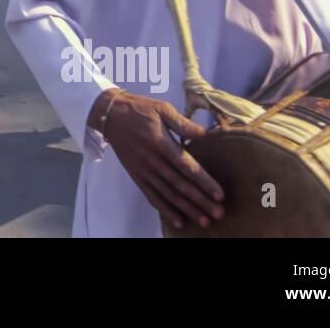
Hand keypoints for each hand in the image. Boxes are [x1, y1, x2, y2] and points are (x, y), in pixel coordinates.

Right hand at [92, 90, 224, 229]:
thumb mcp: (162, 108)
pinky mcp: (136, 176)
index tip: (219, 194)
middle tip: (218, 214)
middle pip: (180, 185)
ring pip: (168, 194)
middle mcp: (153, 160)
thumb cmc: (139, 109)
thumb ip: (183, 123)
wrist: (110, 115)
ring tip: (203, 221)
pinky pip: (151, 196)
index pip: (187, 166)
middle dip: (200, 201)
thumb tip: (205, 133)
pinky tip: (178, 220)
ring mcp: (144, 170)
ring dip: (186, 209)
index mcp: (161, 143)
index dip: (204, 181)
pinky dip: (164, 209)